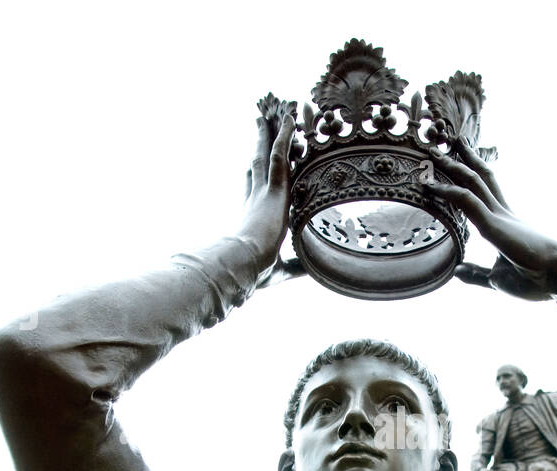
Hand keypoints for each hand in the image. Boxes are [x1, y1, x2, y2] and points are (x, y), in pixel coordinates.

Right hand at [238, 112, 303, 285]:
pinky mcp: (274, 187)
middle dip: (259, 144)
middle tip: (259, 124)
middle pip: (258, 164)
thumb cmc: (256, 272)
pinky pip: (281, 154)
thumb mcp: (281, 270)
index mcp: (254, 216)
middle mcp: (256, 198)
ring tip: (272, 111)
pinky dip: (285, 135)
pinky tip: (290, 117)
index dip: (253, 176)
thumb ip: (296, 267)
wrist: (245, 263)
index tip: (251, 163)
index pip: (253, 190)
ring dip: (270, 131)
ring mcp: (264, 191)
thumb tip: (311, 272)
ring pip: (267, 153)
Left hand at [424, 142, 556, 300]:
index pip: (485, 192)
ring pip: (472, 182)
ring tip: (433, 150)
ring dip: (451, 165)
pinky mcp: (494, 226)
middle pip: (479, 178)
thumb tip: (457, 270)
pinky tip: (431, 185)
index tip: (458, 161)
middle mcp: (502, 213)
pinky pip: (467, 202)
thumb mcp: (498, 278)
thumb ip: (477, 274)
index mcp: (505, 223)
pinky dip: (448, 191)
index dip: (472, 174)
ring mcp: (498, 217)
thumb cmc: (536, 279)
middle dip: (463, 158)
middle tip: (448, 140)